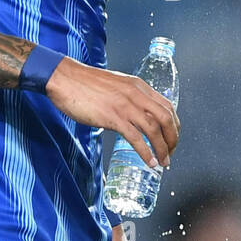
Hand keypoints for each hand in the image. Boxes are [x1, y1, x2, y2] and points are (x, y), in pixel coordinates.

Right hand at [45, 57, 178, 167]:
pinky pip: (136, 138)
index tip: (173, 138)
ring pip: (154, 130)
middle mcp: (136, 95)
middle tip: (171, 153)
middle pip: (166, 119)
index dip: (174, 125)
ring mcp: (125, 106)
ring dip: (162, 149)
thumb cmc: (85, 83)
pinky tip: (149, 161)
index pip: (167, 106)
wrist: (65, 78)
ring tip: (163, 162)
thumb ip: (128, 97)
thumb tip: (135, 114)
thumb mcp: (116, 85)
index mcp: (138, 86)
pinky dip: (145, 152)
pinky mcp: (113, 117)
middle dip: (173, 139)